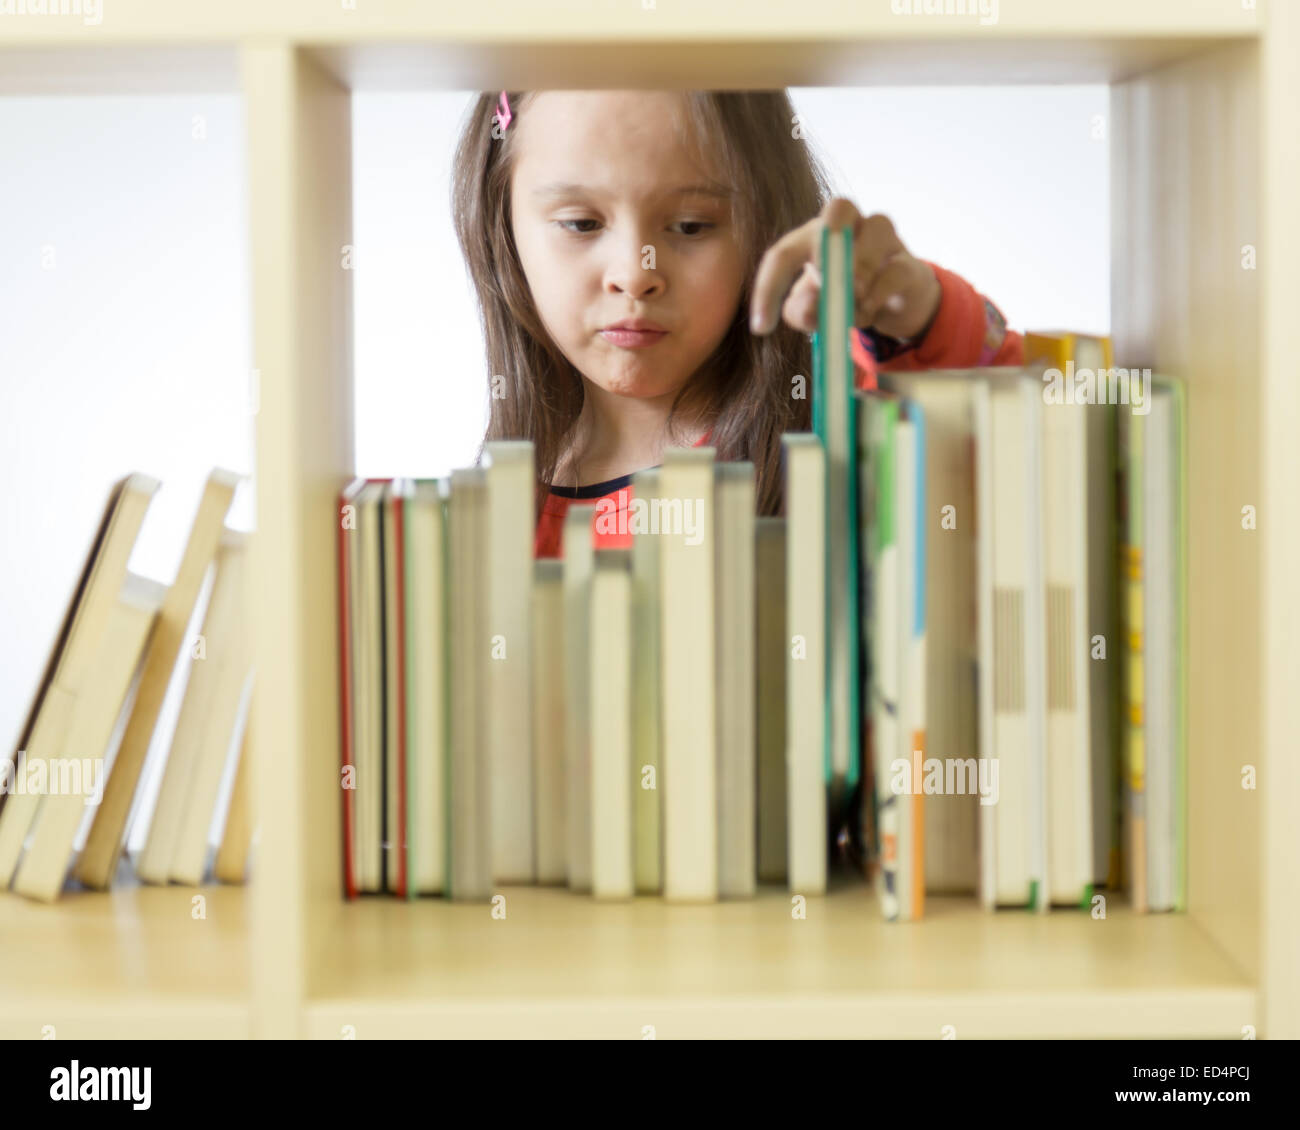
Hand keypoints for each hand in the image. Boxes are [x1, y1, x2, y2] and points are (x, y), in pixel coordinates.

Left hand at [749, 197, 940, 342]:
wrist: (893, 305)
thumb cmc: (844, 298)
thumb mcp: (813, 310)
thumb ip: (802, 310)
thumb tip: (813, 308)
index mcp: (815, 237)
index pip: (784, 252)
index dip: (769, 288)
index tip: (761, 328)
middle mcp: (851, 227)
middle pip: (839, 206)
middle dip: (829, 243)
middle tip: (821, 281)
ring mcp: (884, 240)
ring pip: (876, 230)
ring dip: (858, 277)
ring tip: (851, 310)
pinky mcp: (909, 263)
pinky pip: (895, 271)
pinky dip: (877, 297)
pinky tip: (868, 313)